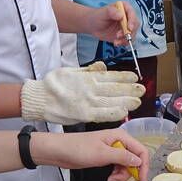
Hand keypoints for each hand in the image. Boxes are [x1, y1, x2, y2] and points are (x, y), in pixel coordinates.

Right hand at [20, 64, 143, 124]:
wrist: (39, 98)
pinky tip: (124, 113)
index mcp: (88, 77)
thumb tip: (102, 66)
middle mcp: (90, 89)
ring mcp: (88, 102)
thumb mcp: (71, 71)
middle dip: (130, 90)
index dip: (124, 77)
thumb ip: (89, 70)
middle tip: (142, 90)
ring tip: (137, 101)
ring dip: (126, 101)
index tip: (135, 77)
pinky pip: (102, 114)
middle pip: (115, 89)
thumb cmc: (53, 85)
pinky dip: (114, 113)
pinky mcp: (84, 114)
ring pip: (112, 101)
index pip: (111, 77)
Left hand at [33, 127, 148, 177]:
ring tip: (110, 180)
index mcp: (120, 136)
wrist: (58, 151)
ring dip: (122, 175)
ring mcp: (112, 150)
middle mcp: (118, 142)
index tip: (141, 179)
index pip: (141, 151)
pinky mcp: (106, 157)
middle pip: (135, 159)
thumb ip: (123, 157)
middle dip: (130, 172)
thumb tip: (138, 161)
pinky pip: (118, 168)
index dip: (144, 165)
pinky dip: (116, 175)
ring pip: (127, 165)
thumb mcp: (102, 154)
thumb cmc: (77, 148)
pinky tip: (108, 179)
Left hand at [85, 2, 138, 45]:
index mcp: (124, 8)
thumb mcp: (103, 12)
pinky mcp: (124, 35)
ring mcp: (126, 27)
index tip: (129, 28)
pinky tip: (116, 42)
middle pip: (134, 25)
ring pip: (132, 34)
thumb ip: (111, 12)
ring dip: (126, 39)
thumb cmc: (97, 16)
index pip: (132, 14)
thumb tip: (120, 15)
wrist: (92, 25)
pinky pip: (127, 40)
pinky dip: (123, 43)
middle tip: (120, 36)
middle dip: (129, 32)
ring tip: (117, 41)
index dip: (132, 21)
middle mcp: (127, 17)